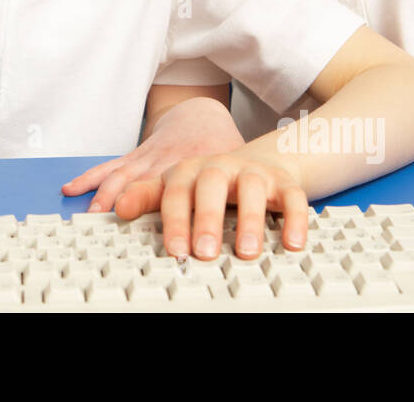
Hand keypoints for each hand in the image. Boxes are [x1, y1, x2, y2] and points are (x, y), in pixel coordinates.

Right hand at [61, 97, 243, 212]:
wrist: (198, 113)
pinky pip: (108, 167)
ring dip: (104, 192)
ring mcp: (145, 157)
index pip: (180, 188)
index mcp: (192, 162)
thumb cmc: (219, 142)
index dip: (172, 208)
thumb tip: (255, 214)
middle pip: (144, 181)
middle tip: (116, 220)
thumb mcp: (234, 158)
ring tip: (90, 212)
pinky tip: (70, 189)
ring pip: (121, 174)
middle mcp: (164, 160)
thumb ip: (238, 184)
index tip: (160, 225)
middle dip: (129, 201)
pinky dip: (89, 178)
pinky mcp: (133, 158)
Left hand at [115, 152, 307, 261]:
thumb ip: (147, 197)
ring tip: (245, 252)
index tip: (175, 250)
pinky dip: (294, 220)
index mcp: (191, 171)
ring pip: (252, 190)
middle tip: (204, 252)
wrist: (256, 162)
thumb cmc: (208, 183)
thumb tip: (118, 208)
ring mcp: (253, 173)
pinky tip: (292, 244)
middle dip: (208, 218)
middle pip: (211, 185)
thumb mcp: (176, 187)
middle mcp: (221, 168)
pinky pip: (292, 197)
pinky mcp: (283, 183)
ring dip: (249, 221)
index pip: (177, 193)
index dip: (175, 221)